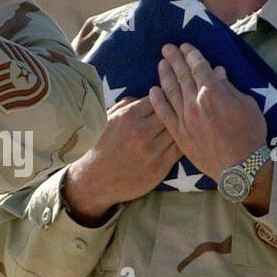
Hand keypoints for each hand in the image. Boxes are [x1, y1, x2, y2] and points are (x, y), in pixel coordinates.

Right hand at [63, 98, 180, 224]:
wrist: (95, 181)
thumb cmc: (100, 148)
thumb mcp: (107, 120)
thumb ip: (126, 104)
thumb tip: (147, 95)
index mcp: (127, 116)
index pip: (157, 99)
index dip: (163, 101)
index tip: (165, 104)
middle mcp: (141, 132)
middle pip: (170, 114)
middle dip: (173, 115)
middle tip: (176, 116)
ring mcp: (151, 151)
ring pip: (177, 131)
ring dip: (178, 130)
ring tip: (179, 129)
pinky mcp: (160, 167)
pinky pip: (179, 150)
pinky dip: (181, 144)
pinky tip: (179, 143)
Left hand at [149, 43, 266, 177]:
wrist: (241, 167)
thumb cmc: (250, 134)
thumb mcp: (247, 105)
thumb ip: (229, 87)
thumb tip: (217, 72)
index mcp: (214, 92)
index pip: (198, 67)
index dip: (191, 55)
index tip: (184, 46)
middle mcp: (195, 102)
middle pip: (181, 76)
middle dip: (174, 59)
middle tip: (167, 48)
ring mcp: (185, 118)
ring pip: (170, 91)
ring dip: (165, 75)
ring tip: (161, 63)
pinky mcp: (178, 134)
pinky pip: (164, 114)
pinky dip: (157, 100)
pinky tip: (152, 90)